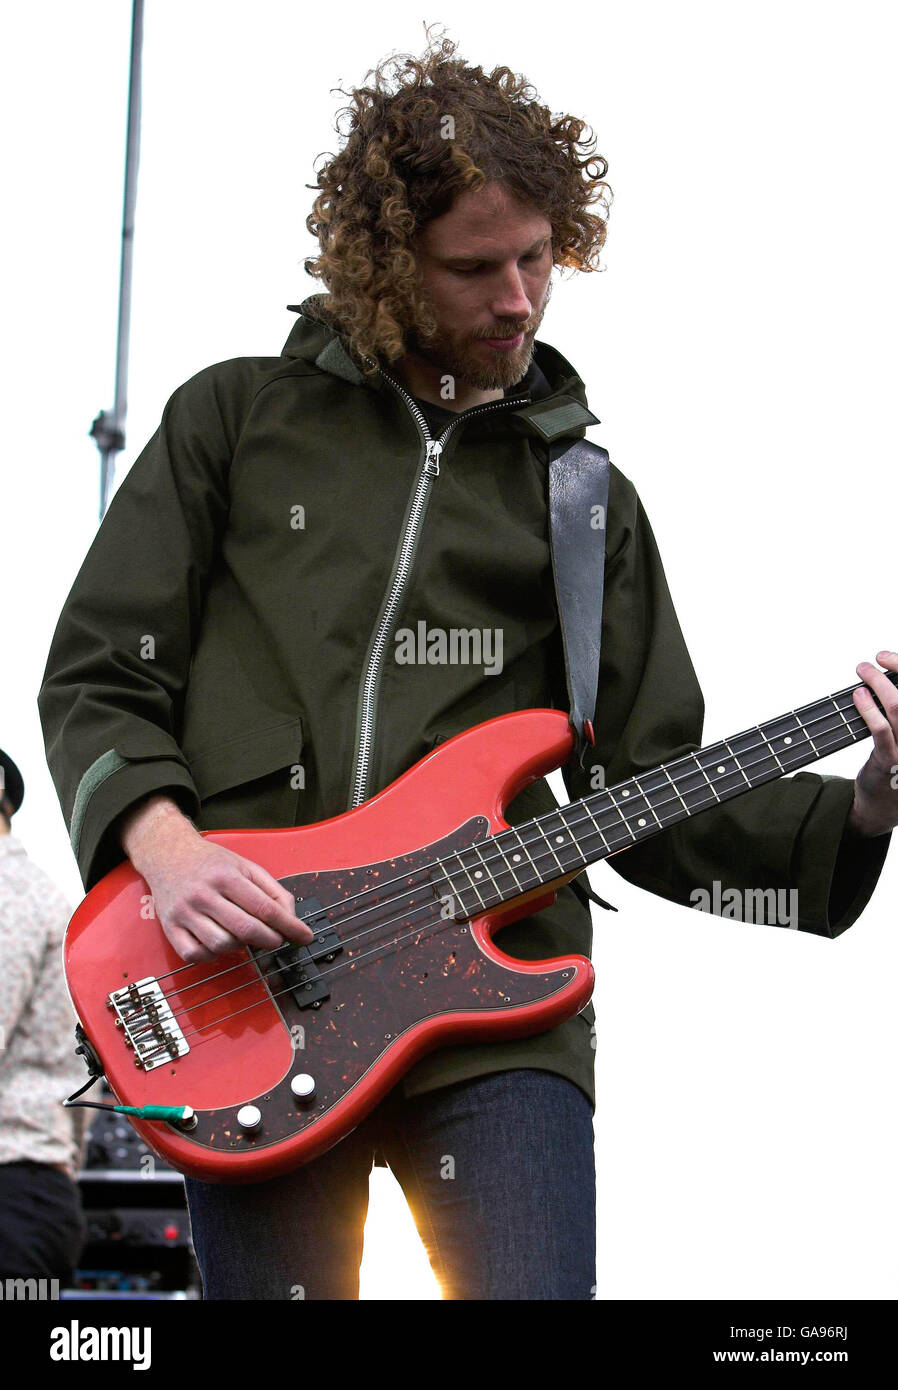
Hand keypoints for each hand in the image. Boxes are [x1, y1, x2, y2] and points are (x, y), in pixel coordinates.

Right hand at [119, 796, 313, 962]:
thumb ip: (272, 891)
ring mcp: (184, 912)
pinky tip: (218, 941)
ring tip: (242, 934)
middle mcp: (203, 894)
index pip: (265, 908)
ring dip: (240, 946)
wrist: (168, 854)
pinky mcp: (170, 928)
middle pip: (246, 929)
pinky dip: (212, 954)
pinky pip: (195, 955)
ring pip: (222, 945)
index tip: (304, 937)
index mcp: (226, 876)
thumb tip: (290, 919)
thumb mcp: (246, 866)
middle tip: (276, 939)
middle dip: (270, 940)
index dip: (289, 927)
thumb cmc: (211, 863)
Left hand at [848, 650, 897, 836]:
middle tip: (876, 660)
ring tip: (863, 671)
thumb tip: (887, 680)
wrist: (885, 805)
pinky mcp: (891, 760)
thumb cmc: (896, 765)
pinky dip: (868, 708)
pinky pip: (881, 729)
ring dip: (877, 683)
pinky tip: (859, 696)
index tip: (890, 658)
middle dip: (896, 669)